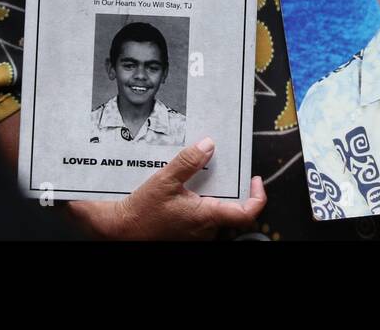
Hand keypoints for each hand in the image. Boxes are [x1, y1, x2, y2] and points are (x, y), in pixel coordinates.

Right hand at [66, 137, 266, 238]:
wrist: (121, 230)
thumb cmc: (142, 211)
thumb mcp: (165, 179)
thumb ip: (188, 162)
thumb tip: (208, 145)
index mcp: (206, 216)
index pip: (247, 213)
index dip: (257, 197)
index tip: (256, 180)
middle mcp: (205, 229)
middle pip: (232, 211)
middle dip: (232, 190)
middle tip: (226, 169)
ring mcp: (197, 234)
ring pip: (217, 214)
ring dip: (215, 195)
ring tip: (205, 175)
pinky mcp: (187, 234)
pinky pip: (203, 218)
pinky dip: (202, 202)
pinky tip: (189, 189)